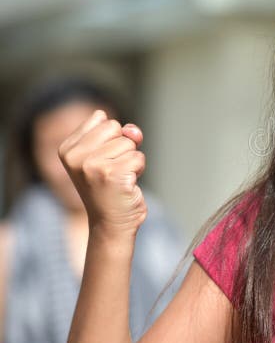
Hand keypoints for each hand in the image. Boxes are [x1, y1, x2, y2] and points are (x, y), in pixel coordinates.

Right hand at [58, 109, 147, 236]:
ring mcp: (92, 166)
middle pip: (115, 127)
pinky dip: (138, 170)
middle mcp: (75, 156)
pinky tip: (126, 184)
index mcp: (67, 149)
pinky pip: (138, 157)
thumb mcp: (108, 153)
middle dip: (122, 147)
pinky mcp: (112, 175)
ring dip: (131, 160)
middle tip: (113, 169)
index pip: (103, 119)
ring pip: (129, 142)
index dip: (112, 138)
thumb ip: (120, 133)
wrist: (111, 222)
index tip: (103, 160)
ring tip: (119, 177)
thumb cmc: (111, 186)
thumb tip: (133, 131)